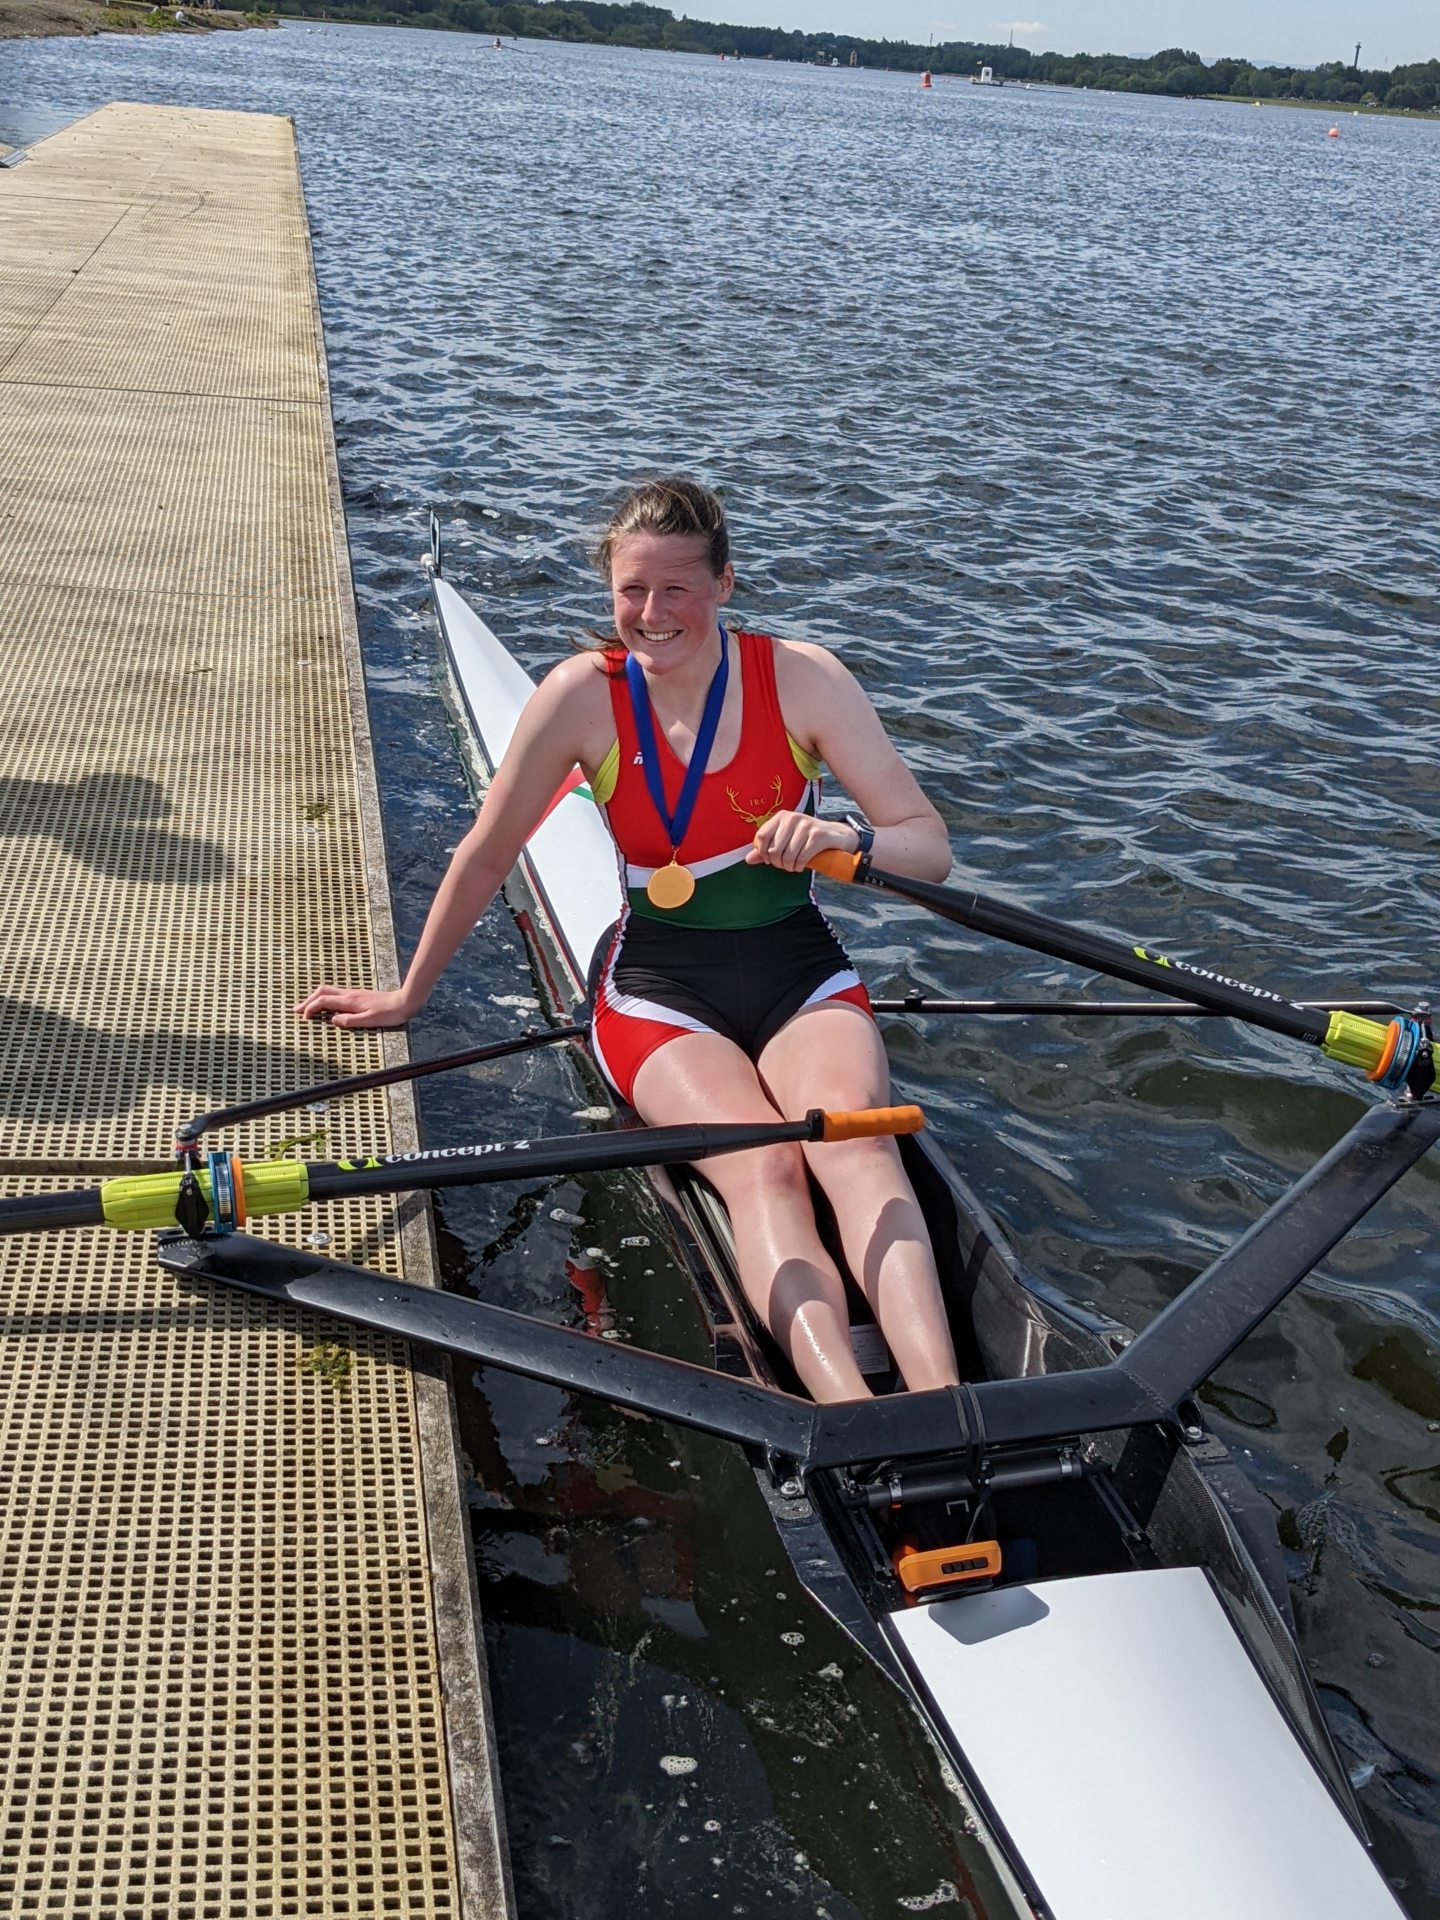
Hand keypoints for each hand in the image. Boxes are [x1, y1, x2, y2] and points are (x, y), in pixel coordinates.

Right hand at [294, 984, 415, 1028]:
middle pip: (322, 992)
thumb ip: (350, 1021)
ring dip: (315, 998)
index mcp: (350, 1002)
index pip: (323, 1001)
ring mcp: (354, 993)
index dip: (310, 1008)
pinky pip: (336, 994)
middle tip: (296, 1010)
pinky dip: (325, 999)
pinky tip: (326, 1006)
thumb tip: (332, 1020)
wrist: (405, 1001)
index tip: (304, 1018)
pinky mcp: (358, 995)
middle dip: (308, 1001)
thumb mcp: (369, 1021)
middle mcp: (349, 995)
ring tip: (307, 1007)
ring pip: (328, 991)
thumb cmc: (389, 1014)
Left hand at [745, 811, 856, 873]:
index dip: (763, 853)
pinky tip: (800, 866)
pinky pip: (802, 857)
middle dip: (778, 863)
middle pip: (774, 849)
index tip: (769, 860)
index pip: (762, 837)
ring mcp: (806, 825)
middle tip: (784, 865)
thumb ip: (766, 849)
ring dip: (789, 867)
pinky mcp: (817, 835)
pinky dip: (799, 866)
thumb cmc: (806, 839)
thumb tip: (748, 859)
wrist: (835, 836)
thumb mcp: (785, 841)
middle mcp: (792, 818)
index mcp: (781, 817)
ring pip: (788, 855)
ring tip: (793, 866)